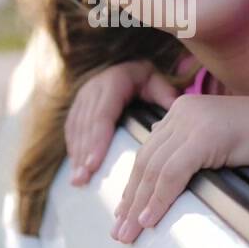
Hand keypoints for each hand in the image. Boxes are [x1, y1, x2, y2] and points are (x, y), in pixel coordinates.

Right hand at [65, 59, 178, 185]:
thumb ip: (166, 95)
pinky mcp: (76, 106)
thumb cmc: (146, 79)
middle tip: (83, 180)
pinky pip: (72, 129)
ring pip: (76, 128)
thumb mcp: (157, 83)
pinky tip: (75, 168)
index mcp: (113, 82)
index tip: (94, 165)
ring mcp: (82, 97)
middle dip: (83, 154)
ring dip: (76, 155)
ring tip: (78, 180)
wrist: (127, 66)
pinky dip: (73, 149)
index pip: (103, 115)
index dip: (97, 141)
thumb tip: (176, 110)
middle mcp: (93, 88)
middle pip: (86, 126)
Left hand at [111, 95, 248, 243]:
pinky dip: (159, 199)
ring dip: (140, 204)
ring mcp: (194, 120)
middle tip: (121, 227)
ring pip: (155, 168)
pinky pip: (172, 173)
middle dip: (131, 197)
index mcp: (183, 108)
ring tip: (130, 231)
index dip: (135, 184)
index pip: (149, 150)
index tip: (126, 210)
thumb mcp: (218, 140)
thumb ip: (190, 148)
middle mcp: (183, 110)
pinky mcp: (206, 135)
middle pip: (146, 159)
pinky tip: (150, 218)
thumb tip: (163, 172)